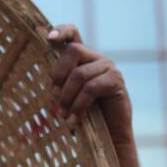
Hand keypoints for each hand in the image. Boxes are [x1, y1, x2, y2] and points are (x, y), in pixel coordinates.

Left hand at [46, 23, 133, 144]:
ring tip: (63, 115)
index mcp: (82, 58)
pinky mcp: (116, 80)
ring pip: (79, 74)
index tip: (50, 38)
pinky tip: (75, 119)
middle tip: (55, 97)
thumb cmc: (85, 115)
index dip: (62, 31)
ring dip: (67, 97)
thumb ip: (60, 84)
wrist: (109, 135)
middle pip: (72, 51)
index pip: (73, 33)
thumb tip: (52, 86)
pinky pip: (91, 88)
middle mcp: (96, 58)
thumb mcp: (68, 97)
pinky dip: (79, 105)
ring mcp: (108, 67)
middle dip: (59, 75)